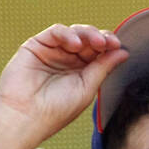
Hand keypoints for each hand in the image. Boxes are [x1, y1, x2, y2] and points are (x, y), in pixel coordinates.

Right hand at [0, 23, 128, 139]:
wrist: (25, 116)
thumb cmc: (55, 110)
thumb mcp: (86, 89)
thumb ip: (103, 68)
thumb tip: (123, 52)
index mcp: (80, 74)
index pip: (98, 54)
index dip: (109, 47)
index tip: (118, 45)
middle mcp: (67, 62)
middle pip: (88, 41)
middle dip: (100, 39)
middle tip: (109, 42)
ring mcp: (52, 52)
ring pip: (74, 33)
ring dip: (88, 34)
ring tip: (96, 43)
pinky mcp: (37, 45)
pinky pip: (56, 32)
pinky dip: (67, 34)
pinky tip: (75, 44)